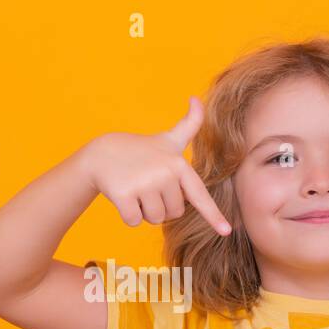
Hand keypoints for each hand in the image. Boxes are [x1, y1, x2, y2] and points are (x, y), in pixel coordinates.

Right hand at [84, 97, 231, 234]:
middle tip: (147, 186)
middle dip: (160, 206)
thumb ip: (189, 124)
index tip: (226, 231)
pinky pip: (134, 222)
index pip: (199, 195)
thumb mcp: (168, 139)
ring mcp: (144, 184)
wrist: (102, 154)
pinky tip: (123, 196)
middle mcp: (164, 174)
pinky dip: (128, 215)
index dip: (214, 215)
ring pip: (154, 219)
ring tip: (136, 189)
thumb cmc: (140, 150)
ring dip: (145, 212)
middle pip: (173, 213)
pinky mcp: (124, 195)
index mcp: (178, 164)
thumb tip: (197, 98)